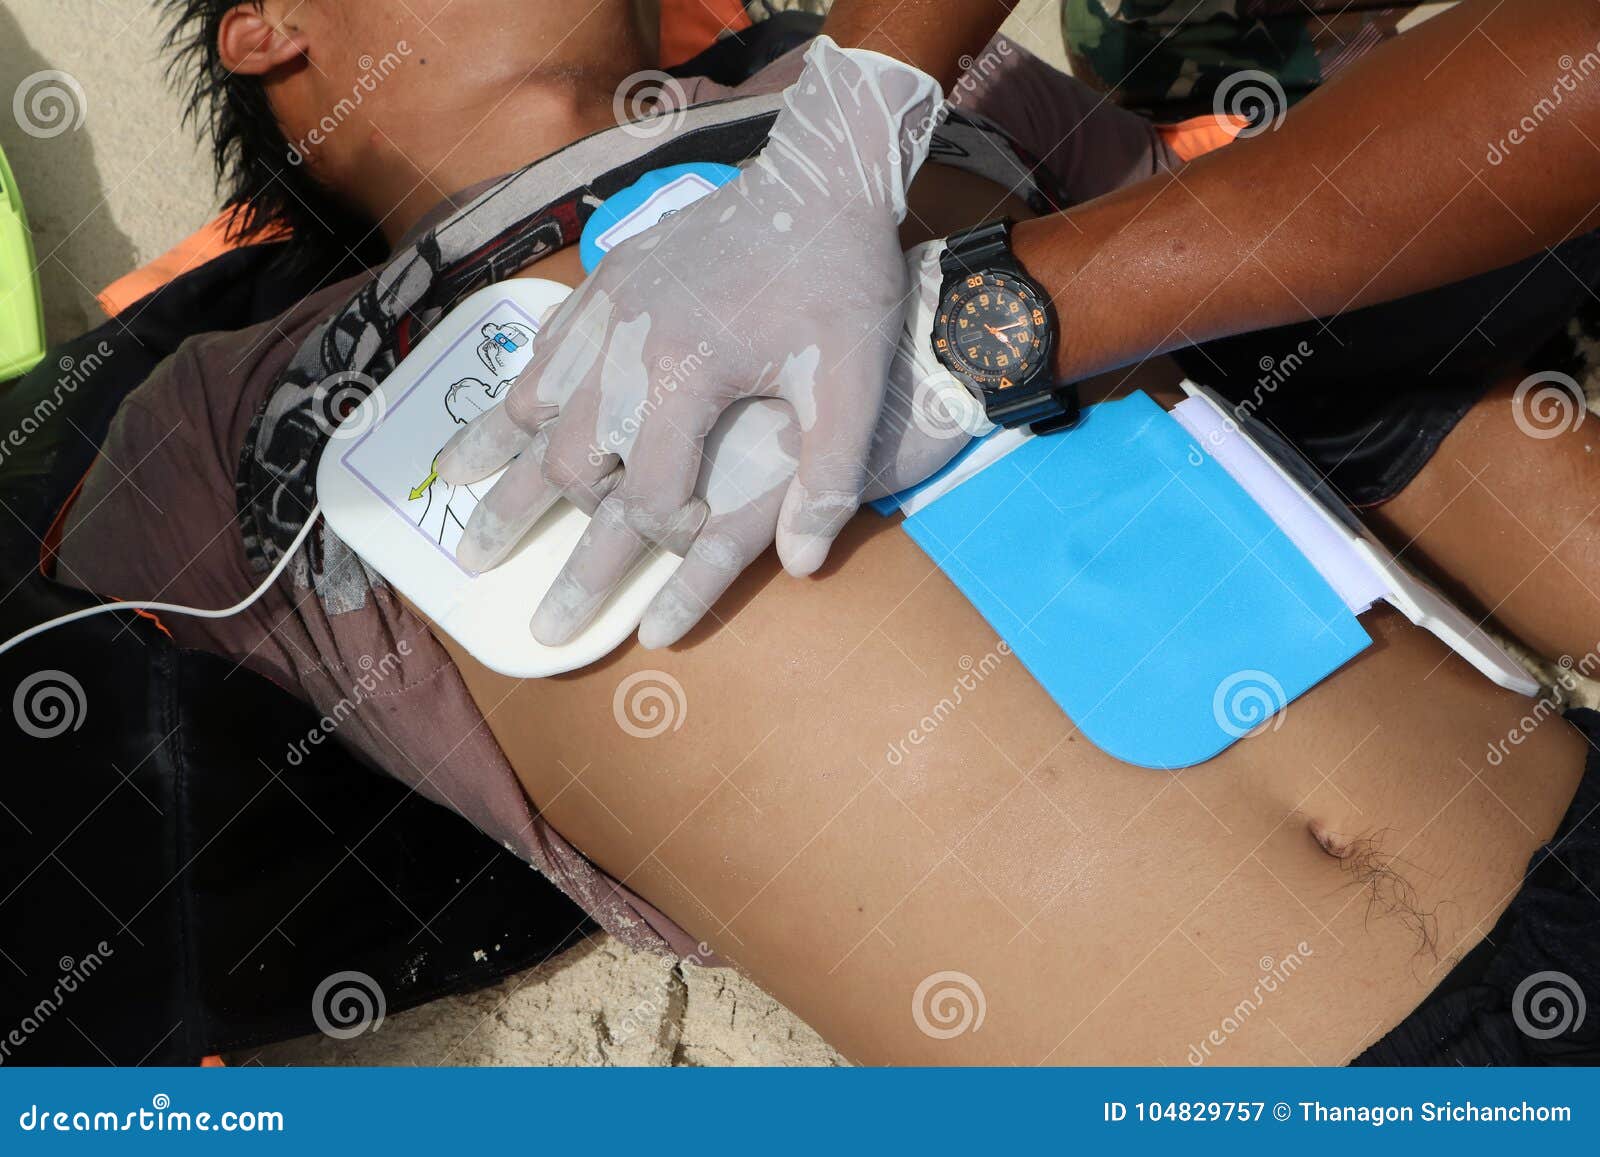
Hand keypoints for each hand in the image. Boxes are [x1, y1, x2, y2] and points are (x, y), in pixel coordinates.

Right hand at [448, 36, 941, 592]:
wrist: (819, 180)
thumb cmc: (844, 288)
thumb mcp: (854, 389)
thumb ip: (829, 481)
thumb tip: (803, 564)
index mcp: (684, 374)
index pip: (646, 495)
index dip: (669, 532)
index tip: (698, 532)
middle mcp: (626, 340)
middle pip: (567, 459)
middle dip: (569, 511)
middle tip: (569, 541)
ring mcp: (608, 304)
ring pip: (532, 401)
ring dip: (519, 455)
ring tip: (476, 499)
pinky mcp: (606, 279)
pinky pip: (546, 349)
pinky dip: (532, 392)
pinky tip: (525, 418)